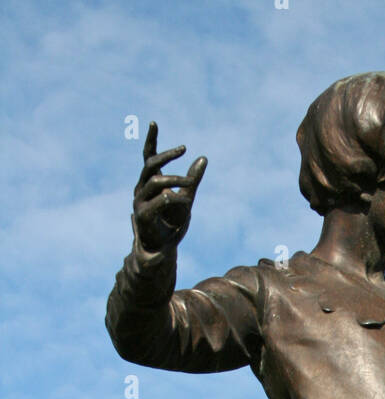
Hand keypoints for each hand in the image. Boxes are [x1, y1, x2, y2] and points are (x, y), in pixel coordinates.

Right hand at [133, 121, 206, 252]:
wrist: (163, 250)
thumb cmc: (172, 224)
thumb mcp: (187, 198)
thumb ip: (193, 180)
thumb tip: (203, 158)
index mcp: (150, 183)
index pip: (148, 157)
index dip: (150, 140)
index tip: (153, 123)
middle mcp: (142, 189)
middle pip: (150, 164)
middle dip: (166, 155)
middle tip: (183, 149)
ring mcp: (140, 202)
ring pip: (154, 181)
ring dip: (174, 179)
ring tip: (189, 182)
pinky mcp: (142, 215)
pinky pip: (156, 201)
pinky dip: (171, 198)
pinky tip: (181, 199)